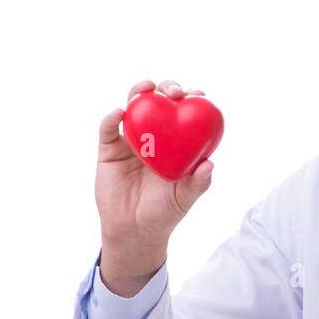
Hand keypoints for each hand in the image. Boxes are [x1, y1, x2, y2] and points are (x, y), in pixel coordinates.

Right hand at [96, 79, 213, 293]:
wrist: (133, 230)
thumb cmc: (164, 212)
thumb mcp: (185, 199)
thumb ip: (198, 183)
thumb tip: (210, 165)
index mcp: (176, 143)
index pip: (185, 114)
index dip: (193, 100)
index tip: (200, 95)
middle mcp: (154, 135)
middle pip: (159, 102)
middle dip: (167, 88)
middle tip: (174, 93)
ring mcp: (131, 139)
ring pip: (133, 107)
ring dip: (139, 92)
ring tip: (145, 89)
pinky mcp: (108, 149)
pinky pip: (108, 129)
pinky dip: (111, 118)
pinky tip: (118, 113)